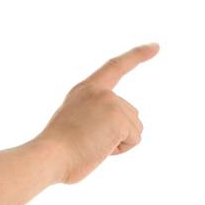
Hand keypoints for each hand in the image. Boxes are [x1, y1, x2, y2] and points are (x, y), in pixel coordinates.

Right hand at [32, 42, 158, 185]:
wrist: (48, 157)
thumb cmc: (57, 153)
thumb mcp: (74, 124)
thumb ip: (95, 118)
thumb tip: (121, 132)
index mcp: (85, 90)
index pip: (115, 66)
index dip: (137, 55)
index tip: (155, 46)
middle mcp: (100, 92)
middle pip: (130, 114)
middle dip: (117, 134)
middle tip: (87, 143)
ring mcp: (110, 103)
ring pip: (135, 128)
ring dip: (118, 143)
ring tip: (91, 146)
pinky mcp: (118, 119)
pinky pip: (135, 140)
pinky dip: (121, 150)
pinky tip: (100, 150)